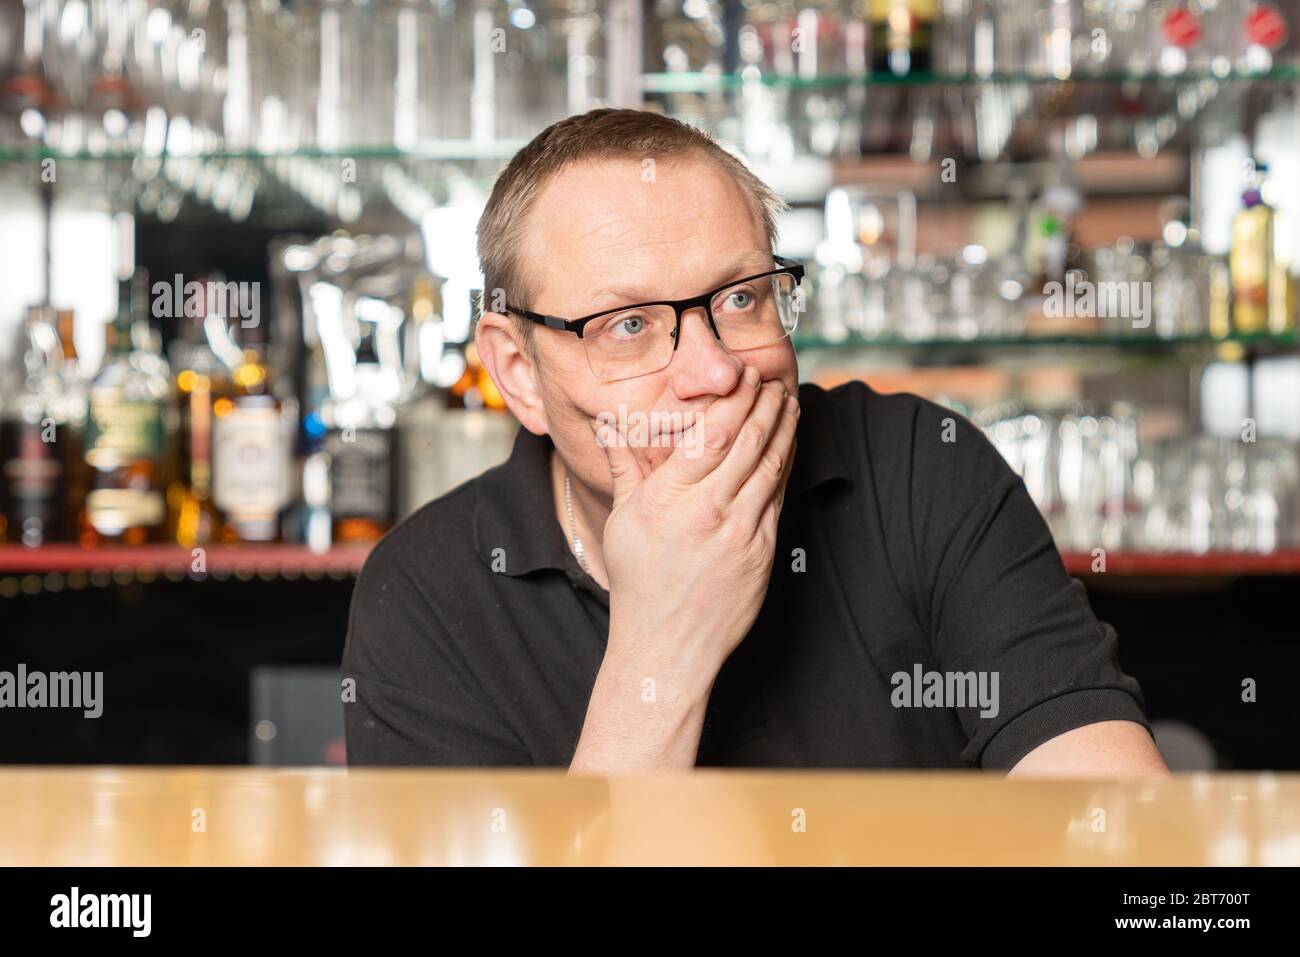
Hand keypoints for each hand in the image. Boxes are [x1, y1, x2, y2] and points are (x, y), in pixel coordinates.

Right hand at [595, 366, 798, 680]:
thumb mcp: (623, 521)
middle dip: (765, 404)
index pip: (711, 433)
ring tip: (788, 402)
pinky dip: (786, 466)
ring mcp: (742, 533)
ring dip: (784, 429)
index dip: (735, 398)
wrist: (667, 645)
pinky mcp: (763, 552)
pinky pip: (779, 498)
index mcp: (670, 500)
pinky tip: (788, 447)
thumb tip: (611, 423)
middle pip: (748, 442)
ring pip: (771, 466)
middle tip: (772, 379)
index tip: (744, 376)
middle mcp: (710, 512)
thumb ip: (625, 467)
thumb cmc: (640, 583)